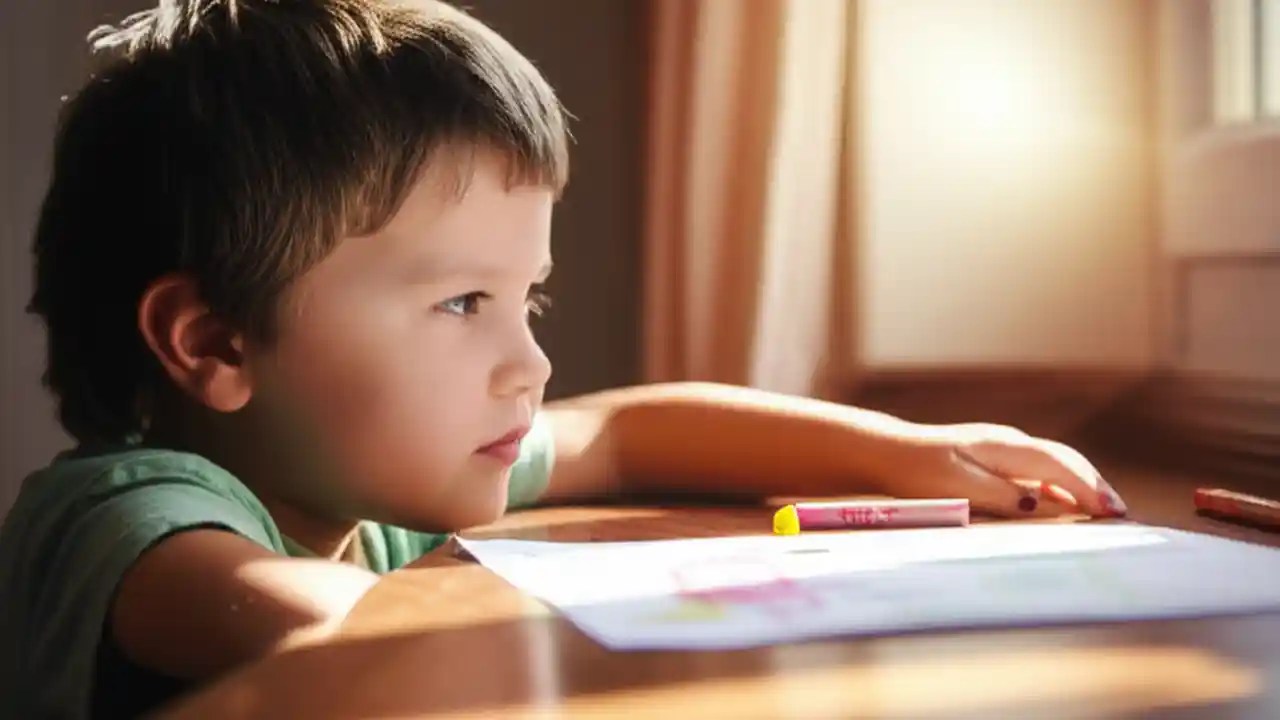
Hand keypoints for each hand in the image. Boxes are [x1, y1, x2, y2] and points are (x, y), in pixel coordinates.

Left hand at [900, 423, 1126, 518]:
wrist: (887, 451)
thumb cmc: (918, 471)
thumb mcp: (958, 487)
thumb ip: (1001, 495)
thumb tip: (1041, 505)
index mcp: (1004, 448)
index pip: (1060, 466)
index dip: (1089, 489)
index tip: (1115, 512)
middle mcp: (1009, 443)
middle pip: (1064, 461)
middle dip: (1095, 485)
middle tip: (1122, 514)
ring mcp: (1002, 448)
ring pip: (1054, 464)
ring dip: (1080, 484)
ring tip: (1104, 511)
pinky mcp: (993, 458)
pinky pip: (1037, 470)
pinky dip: (1059, 485)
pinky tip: (1064, 503)